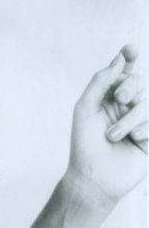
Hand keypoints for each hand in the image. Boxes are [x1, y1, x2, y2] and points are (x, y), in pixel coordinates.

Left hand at [66, 45, 146, 206]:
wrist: (95, 179)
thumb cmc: (85, 144)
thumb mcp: (86, 108)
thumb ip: (101, 82)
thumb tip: (119, 60)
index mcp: (107, 97)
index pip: (122, 72)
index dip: (128, 57)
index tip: (131, 49)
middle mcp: (125, 107)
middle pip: (139, 83)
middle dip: (130, 87)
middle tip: (120, 98)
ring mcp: (139, 122)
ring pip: (147, 104)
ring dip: (131, 119)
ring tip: (114, 136)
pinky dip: (143, 130)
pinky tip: (133, 141)